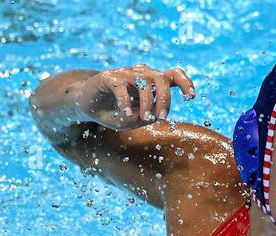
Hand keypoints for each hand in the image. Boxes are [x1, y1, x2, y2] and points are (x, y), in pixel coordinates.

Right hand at [74, 64, 195, 130]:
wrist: (85, 104)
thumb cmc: (112, 112)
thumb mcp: (130, 122)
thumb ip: (142, 120)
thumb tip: (151, 116)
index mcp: (150, 83)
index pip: (173, 75)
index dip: (185, 83)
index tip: (190, 97)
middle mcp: (140, 74)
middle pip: (161, 78)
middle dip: (165, 98)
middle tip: (161, 117)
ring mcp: (125, 73)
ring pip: (144, 81)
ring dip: (147, 101)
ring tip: (144, 118)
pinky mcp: (108, 77)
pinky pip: (121, 87)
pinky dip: (125, 101)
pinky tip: (124, 114)